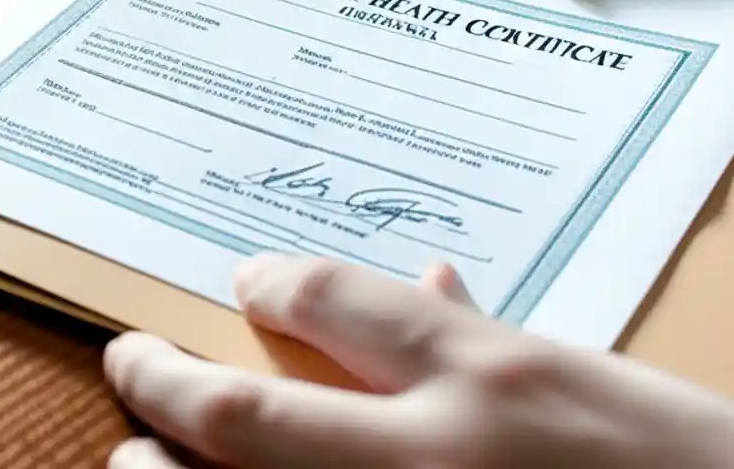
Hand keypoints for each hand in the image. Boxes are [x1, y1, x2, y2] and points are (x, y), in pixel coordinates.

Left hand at [102, 256, 733, 467]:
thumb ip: (494, 341)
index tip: (246, 282)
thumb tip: (432, 285)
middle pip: (240, 418)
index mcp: (490, 379)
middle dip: (161, 383)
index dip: (269, 284)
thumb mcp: (603, 385)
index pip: (332, 301)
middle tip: (130, 362)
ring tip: (137, 461)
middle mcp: (433, 459)